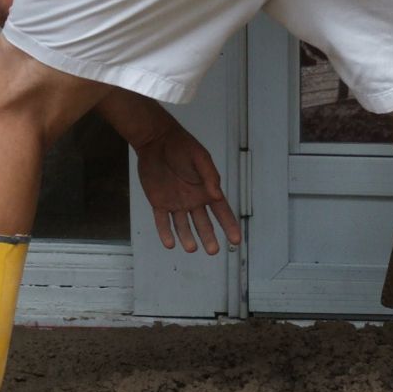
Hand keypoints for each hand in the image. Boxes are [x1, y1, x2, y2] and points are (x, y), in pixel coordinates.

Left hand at [136, 121, 241, 254]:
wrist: (156, 140)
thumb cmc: (181, 146)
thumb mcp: (200, 157)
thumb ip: (209, 175)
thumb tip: (216, 195)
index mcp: (206, 191)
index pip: (222, 213)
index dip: (229, 226)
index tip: (236, 241)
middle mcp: (193, 201)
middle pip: (204, 224)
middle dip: (209, 238)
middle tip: (213, 250)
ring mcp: (176, 204)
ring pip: (183, 226)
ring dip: (187, 238)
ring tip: (191, 248)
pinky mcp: (159, 203)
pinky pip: (163, 221)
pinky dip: (165, 233)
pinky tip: (170, 243)